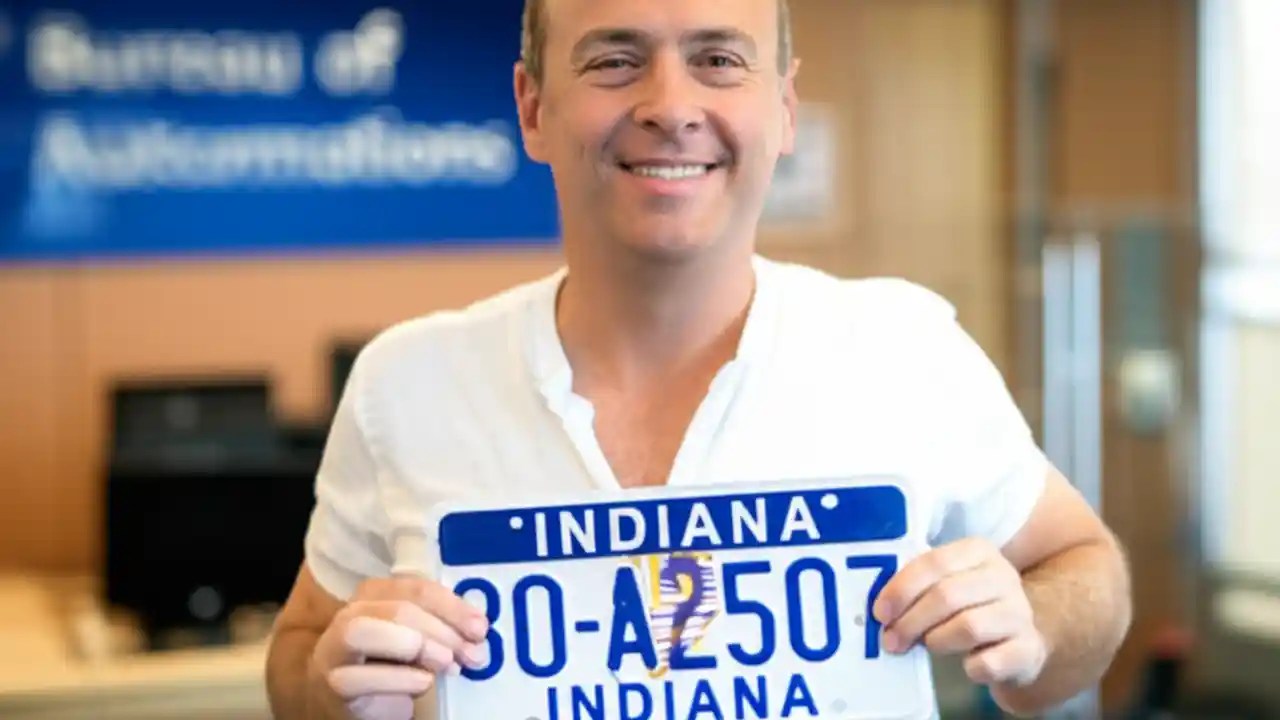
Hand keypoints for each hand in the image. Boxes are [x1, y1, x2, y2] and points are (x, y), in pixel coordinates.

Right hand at [308, 575, 489, 719]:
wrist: (355, 698)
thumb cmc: (393, 661)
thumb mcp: (420, 637)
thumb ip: (443, 626)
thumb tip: (478, 629)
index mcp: (375, 593)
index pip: (416, 589)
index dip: (452, 607)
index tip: (481, 627)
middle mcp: (350, 613)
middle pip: (398, 610)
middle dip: (441, 631)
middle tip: (471, 653)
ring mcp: (336, 648)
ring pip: (367, 633)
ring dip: (417, 648)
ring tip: (448, 666)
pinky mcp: (335, 683)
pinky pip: (362, 678)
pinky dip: (400, 680)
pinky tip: (423, 682)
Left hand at [873, 538, 1047, 687]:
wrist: (1017, 640)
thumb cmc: (968, 607)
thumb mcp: (946, 585)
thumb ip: (917, 587)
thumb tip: (881, 610)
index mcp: (978, 551)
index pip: (935, 562)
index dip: (902, 589)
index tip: (880, 612)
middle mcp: (1004, 576)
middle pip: (947, 595)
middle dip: (911, 621)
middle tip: (891, 641)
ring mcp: (1020, 612)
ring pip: (968, 626)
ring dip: (936, 641)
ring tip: (927, 646)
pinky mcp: (1029, 648)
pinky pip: (990, 662)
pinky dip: (971, 667)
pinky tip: (966, 665)